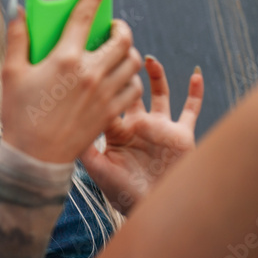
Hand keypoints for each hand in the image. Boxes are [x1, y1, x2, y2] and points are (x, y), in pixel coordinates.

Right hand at [2, 0, 143, 162]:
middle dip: (120, 25)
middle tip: (111, 25)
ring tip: (113, 51)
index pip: (85, 14)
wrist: (36, 158)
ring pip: (133, 61)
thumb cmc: (19, 115)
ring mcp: (104, 94)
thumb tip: (19, 7)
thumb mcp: (11, 72)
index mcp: (65, 59)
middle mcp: (90, 73)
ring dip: (127, 52)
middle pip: (122, 38)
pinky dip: (129, 78)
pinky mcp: (111, 112)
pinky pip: (133, 86)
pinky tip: (115, 77)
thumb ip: (18, 36)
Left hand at [80, 55, 203, 212]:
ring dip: (156, 76)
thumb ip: (84, 147)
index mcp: (116, 130)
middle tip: (117, 48)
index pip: (107, 98)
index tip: (93, 59)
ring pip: (159, 94)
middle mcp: (137, 125)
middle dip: (125, 71)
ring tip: (147, 57)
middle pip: (130, 90)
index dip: (101, 81)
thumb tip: (61, 126)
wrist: (153, 209)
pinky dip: (196, 92)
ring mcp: (160, 128)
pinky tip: (196, 73)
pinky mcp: (181, 134)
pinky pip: (192, 109)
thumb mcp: (98, 169)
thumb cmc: (122, 194)